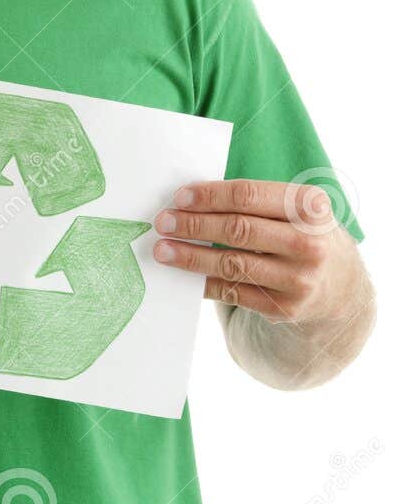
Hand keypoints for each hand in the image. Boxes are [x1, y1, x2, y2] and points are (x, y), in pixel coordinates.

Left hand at [151, 178, 356, 324]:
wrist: (341, 287)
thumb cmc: (302, 234)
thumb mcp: (296, 209)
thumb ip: (255, 201)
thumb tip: (191, 200)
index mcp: (309, 207)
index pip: (249, 196)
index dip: (210, 196)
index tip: (180, 197)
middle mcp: (309, 243)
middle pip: (238, 229)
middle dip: (194, 225)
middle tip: (163, 222)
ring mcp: (299, 279)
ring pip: (232, 264)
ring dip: (191, 256)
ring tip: (163, 250)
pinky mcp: (285, 308)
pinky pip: (234, 292)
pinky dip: (204, 282)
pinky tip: (184, 274)